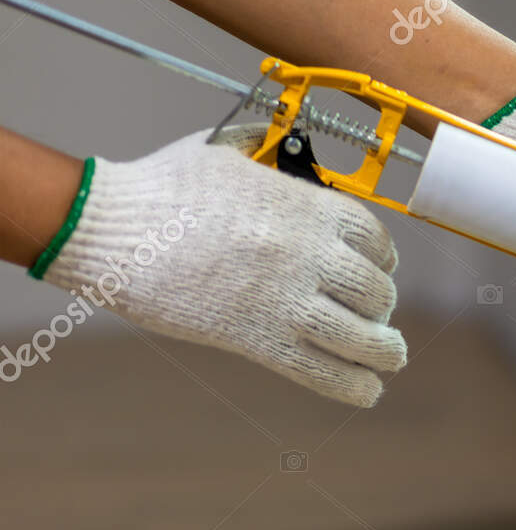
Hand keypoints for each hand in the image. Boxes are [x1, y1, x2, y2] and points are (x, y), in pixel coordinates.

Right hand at [35, 125, 405, 406]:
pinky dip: (352, 385)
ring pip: (360, 336)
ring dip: (384, 350)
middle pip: (375, 291)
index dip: (385, 259)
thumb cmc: (162, 187)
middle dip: (382, 307)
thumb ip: (262, 145)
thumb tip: (277, 138)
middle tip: (377, 316)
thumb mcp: (223, 150)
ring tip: (390, 356)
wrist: (111, 227)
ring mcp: (284, 298)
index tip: (383, 271)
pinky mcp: (256, 338)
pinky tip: (368, 391)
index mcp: (306, 207)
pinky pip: (320, 369)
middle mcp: (307, 254)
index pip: (375, 239)